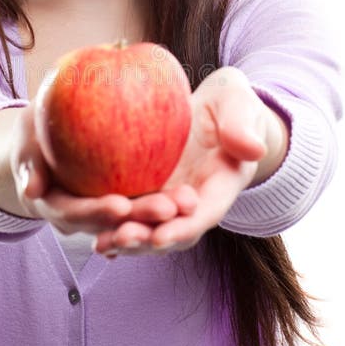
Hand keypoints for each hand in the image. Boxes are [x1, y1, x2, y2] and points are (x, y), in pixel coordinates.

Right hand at [12, 102, 198, 236]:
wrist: (48, 135)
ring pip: (136, 220)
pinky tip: (192, 195)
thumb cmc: (35, 130)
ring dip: (162, 216)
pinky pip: (148, 206)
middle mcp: (85, 217)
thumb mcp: (25, 134)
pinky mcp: (127, 199)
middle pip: (114, 223)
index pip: (76, 213)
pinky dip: (167, 202)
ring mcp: (108, 211)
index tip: (120, 205)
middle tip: (168, 207)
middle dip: (140, 219)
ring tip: (187, 202)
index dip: (97, 212)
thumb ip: (29, 158)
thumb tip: (33, 188)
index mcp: (56, 205)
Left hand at [92, 67, 286, 256]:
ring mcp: (170, 200)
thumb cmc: (228, 102)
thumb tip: (253, 148)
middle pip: (172, 230)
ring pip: (148, 227)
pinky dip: (112, 226)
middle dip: (147, 239)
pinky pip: (130, 213)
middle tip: (121, 239)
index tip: (160, 237)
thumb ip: (242, 124)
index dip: (183, 227)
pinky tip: (91, 234)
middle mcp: (195, 201)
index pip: (204, 213)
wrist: (211, 109)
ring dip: (127, 239)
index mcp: (221, 185)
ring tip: (103, 243)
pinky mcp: (148, 191)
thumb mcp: (237, 103)